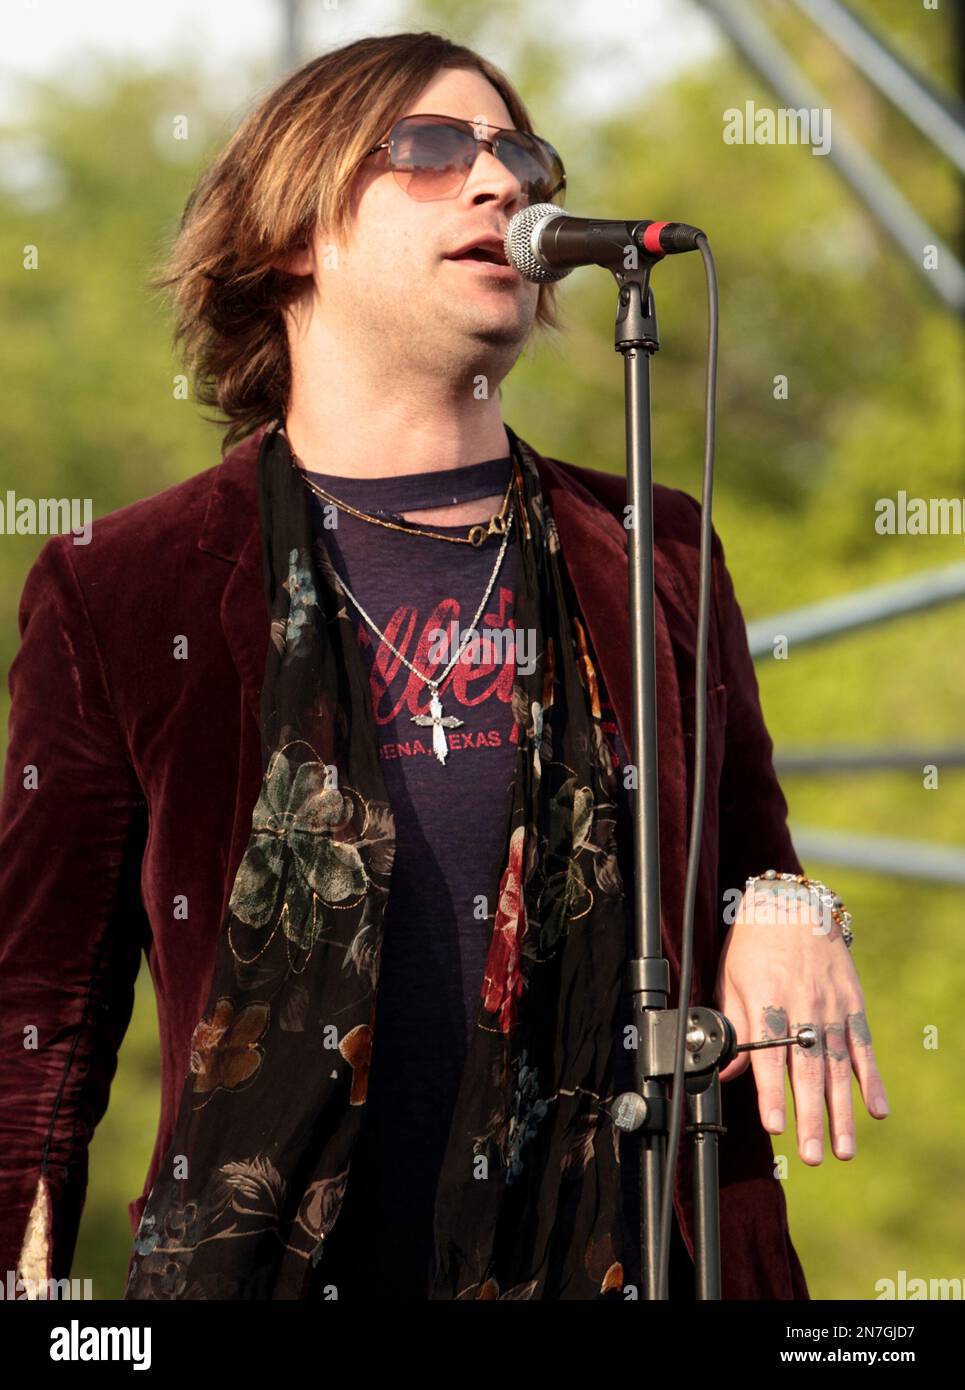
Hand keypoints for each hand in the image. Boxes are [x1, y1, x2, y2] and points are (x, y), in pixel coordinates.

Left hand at [714, 884, 889, 1163]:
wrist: (793, 903)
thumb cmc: (754, 943)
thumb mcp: (730, 978)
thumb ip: (733, 1024)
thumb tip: (727, 1070)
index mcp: (767, 1000)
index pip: (769, 1055)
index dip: (771, 1093)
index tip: (774, 1127)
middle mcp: (803, 1006)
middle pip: (807, 1070)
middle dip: (810, 1116)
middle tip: (811, 1154)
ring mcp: (832, 1007)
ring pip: (838, 1067)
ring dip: (841, 1112)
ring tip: (842, 1149)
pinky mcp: (852, 1004)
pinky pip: (863, 1047)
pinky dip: (871, 1079)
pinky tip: (876, 1110)